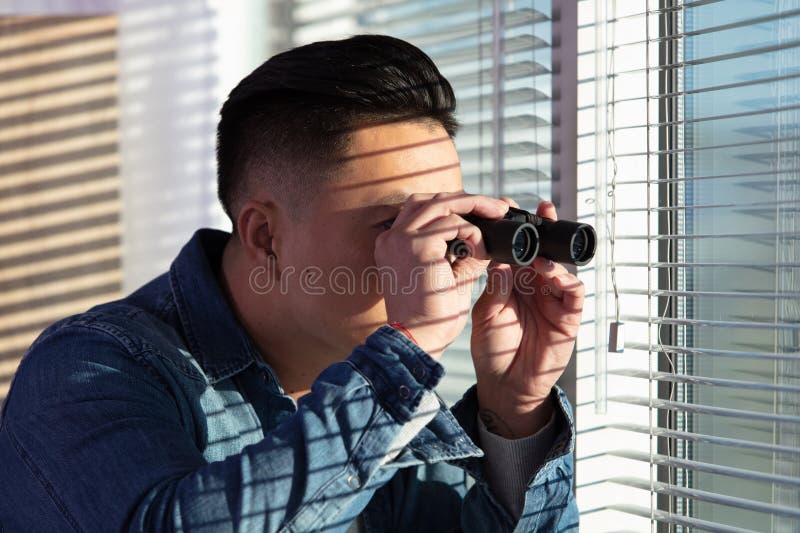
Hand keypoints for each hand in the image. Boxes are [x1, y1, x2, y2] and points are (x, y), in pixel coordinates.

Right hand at [374, 192, 507, 359]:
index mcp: (394, 244)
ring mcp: (401, 239)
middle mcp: (392, 237)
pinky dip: (472, 233)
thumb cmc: (431, 316)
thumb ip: (464, 253)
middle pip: (431, 199)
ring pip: (442, 204)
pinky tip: (481, 251)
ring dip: (474, 206)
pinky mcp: (416, 246)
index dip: (453, 206)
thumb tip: (487, 235)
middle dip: (466, 199)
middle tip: (497, 207)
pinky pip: (452, 225)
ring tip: (498, 214)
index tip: (480, 213)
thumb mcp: (450, 276)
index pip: (422, 210)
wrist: (418, 339)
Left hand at [470, 199, 584, 437]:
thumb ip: (495, 287)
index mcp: (514, 281)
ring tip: (539, 254)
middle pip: (545, 251)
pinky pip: (574, 293)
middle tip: (541, 209)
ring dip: (553, 257)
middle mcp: (535, 286)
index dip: (518, 230)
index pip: (519, 249)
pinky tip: (552, 276)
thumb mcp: (486, 313)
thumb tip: (499, 259)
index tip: (509, 208)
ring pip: (561, 268)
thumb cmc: (492, 349)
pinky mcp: (568, 318)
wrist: (505, 384)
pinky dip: (566, 280)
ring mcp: (553, 300)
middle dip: (545, 229)